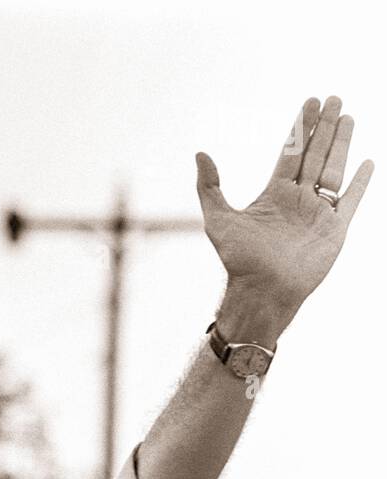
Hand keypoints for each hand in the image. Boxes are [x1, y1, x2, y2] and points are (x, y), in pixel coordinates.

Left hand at [196, 96, 372, 334]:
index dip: (301, 127)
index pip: (291, 152)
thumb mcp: (219, 221)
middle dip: (324, 126)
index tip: (309, 102)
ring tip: (348, 117)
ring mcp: (317, 213)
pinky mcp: (334, 230)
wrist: (263, 292)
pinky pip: (350, 201)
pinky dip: (360, 183)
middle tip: (333, 98)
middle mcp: (297, 200)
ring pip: (333, 170)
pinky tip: (367, 164)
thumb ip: (210, 188)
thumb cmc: (240, 261)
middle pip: (315, 154)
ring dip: (342, 144)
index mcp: (275, 194)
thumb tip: (200, 153)